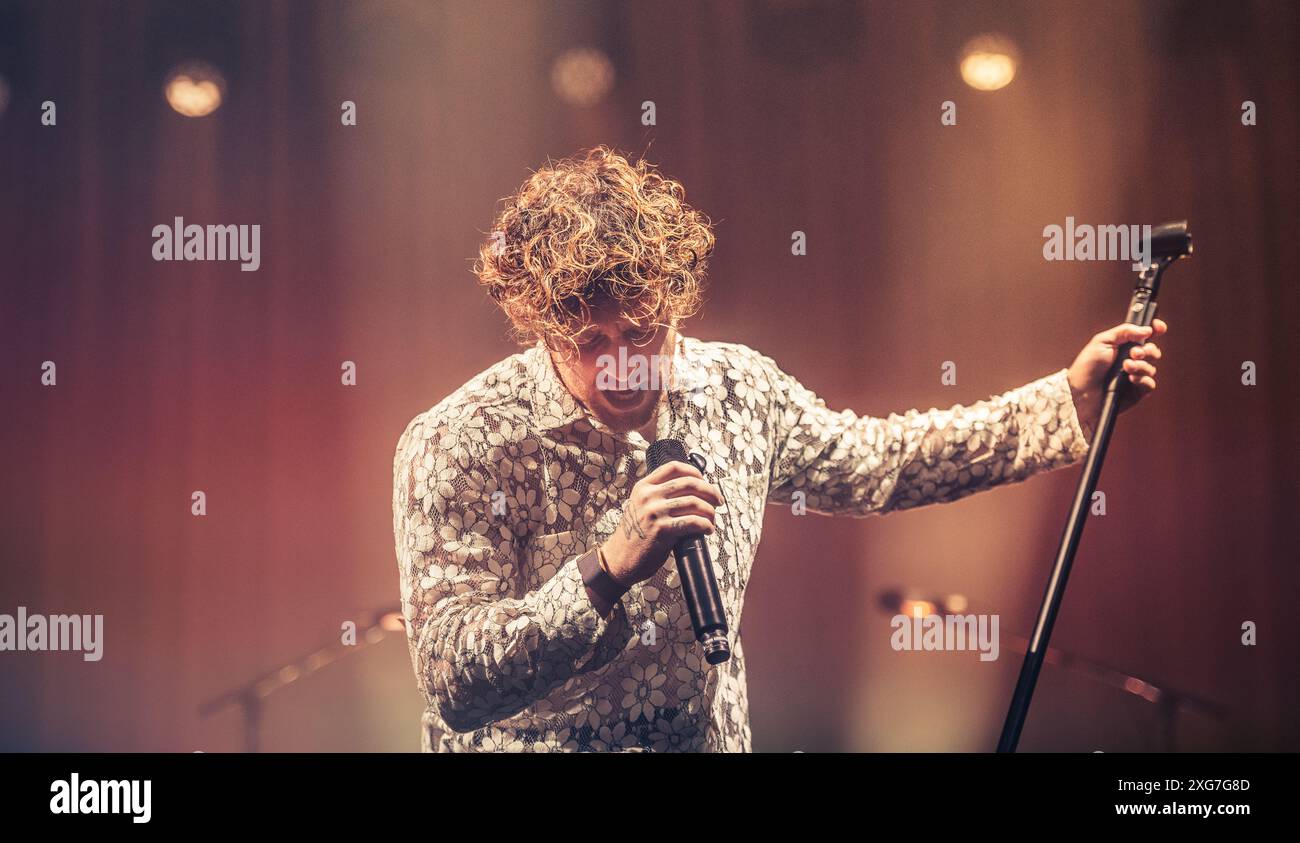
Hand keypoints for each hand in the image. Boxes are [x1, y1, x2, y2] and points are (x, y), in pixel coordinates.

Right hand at [600, 461, 722, 586]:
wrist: (619, 559)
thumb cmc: (635, 535)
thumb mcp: (641, 507)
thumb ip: (659, 496)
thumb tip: (693, 492)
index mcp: (643, 487)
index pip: (674, 467)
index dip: (695, 472)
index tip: (705, 481)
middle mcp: (648, 496)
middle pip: (689, 483)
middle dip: (710, 491)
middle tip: (718, 501)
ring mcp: (654, 512)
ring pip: (694, 502)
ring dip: (709, 511)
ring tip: (712, 520)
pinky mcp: (662, 529)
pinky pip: (693, 522)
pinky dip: (706, 525)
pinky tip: (708, 530)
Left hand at [1066, 318, 1167, 438]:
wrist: (1081, 391)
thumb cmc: (1088, 366)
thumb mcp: (1102, 341)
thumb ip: (1125, 331)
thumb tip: (1147, 329)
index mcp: (1124, 346)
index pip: (1146, 335)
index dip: (1156, 329)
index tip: (1158, 328)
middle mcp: (1132, 360)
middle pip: (1153, 351)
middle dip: (1147, 350)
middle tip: (1133, 353)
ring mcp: (1135, 376)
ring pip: (1151, 367)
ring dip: (1141, 366)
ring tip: (1126, 367)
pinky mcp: (1136, 392)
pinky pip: (1149, 384)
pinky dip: (1142, 380)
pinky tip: (1130, 379)